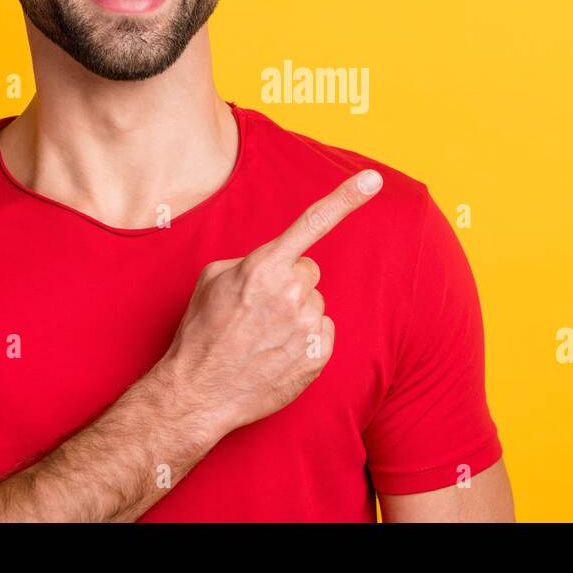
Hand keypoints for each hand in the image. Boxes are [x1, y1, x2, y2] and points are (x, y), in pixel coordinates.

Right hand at [155, 168, 383, 436]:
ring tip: (263, 336)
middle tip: (259, 309)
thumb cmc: (202, 333)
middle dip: (289, 283)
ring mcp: (308, 326)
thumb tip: (277, 261)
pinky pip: (323, 331)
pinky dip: (305, 340)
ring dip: (295, 314)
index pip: (313, 223)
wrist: (198, 393)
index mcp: (264, 267)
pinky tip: (277, 353)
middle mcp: (292, 293)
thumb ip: (252, 260)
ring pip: (315, 303)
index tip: (374, 179)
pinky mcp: (319, 356)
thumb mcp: (212, 279)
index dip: (346, 198)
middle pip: (308, 271)